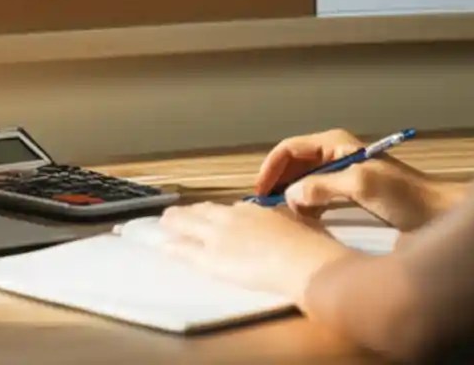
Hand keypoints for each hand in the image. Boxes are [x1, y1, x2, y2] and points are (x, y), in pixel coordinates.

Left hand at [160, 202, 351, 304]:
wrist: (304, 263)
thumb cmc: (310, 245)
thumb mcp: (299, 223)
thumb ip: (284, 222)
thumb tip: (288, 224)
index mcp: (254, 210)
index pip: (230, 210)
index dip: (218, 213)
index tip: (212, 214)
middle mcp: (232, 218)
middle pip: (203, 212)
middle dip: (189, 213)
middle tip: (175, 214)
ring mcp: (219, 237)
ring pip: (188, 226)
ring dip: (174, 223)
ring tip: (163, 223)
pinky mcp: (212, 259)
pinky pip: (186, 252)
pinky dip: (173, 248)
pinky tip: (164, 247)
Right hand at [256, 129, 460, 231]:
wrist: (437, 213)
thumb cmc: (405, 196)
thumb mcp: (361, 185)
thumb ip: (323, 187)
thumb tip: (290, 195)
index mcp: (336, 143)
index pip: (289, 149)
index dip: (271, 168)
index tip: (261, 192)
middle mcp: (335, 153)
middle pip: (292, 164)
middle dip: (278, 184)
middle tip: (269, 208)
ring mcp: (341, 172)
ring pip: (302, 181)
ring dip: (291, 197)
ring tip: (287, 217)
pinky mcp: (347, 192)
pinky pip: (316, 195)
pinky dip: (306, 206)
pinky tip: (307, 221)